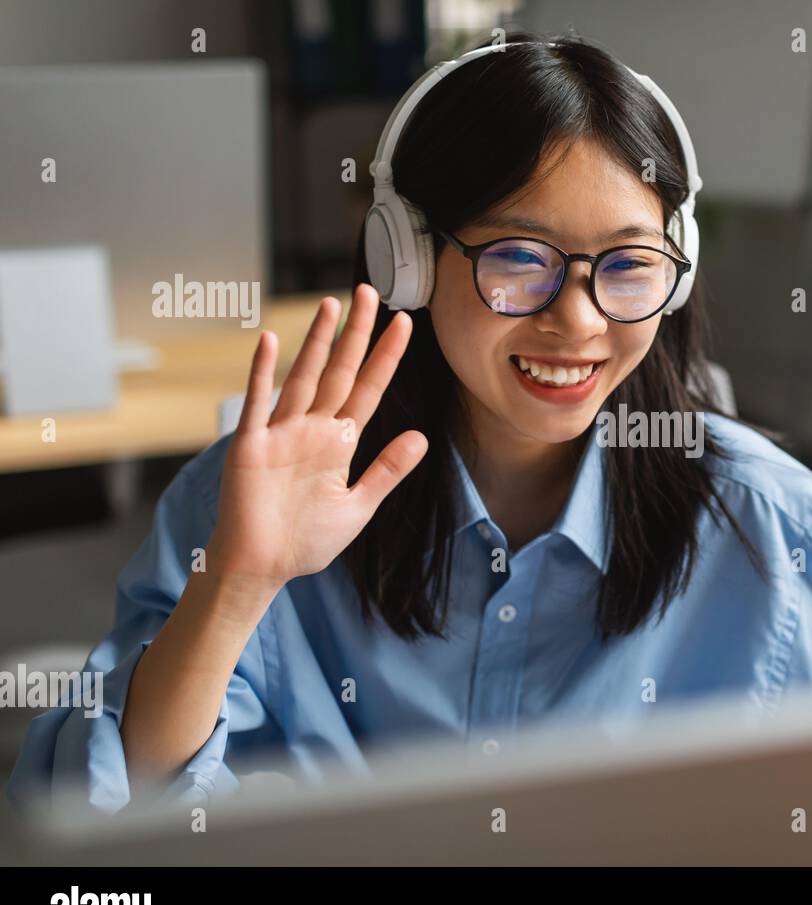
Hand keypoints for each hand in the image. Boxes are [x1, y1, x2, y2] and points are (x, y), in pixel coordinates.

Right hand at [206, 284, 426, 591]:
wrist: (261, 568)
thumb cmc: (305, 542)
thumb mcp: (358, 506)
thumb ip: (387, 470)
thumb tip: (422, 437)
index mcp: (339, 444)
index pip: (370, 390)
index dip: (386, 357)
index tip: (404, 325)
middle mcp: (312, 430)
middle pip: (340, 372)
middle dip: (356, 333)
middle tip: (370, 292)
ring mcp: (281, 434)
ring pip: (304, 377)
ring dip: (317, 342)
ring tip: (332, 305)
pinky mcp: (250, 446)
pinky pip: (257, 403)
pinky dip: (263, 372)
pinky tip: (271, 340)